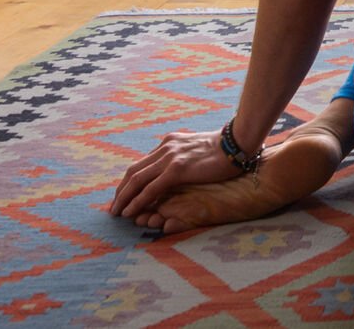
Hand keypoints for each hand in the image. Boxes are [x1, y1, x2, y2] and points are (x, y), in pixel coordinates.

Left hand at [109, 130, 242, 220]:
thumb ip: (185, 157)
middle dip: (121, 190)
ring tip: (117, 212)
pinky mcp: (177, 169)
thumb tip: (183, 168)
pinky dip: (137, 201)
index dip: (130, 181)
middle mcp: (165, 147)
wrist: (238, 142)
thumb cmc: (225, 150)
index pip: (143, 163)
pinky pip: (150, 189)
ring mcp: (170, 157)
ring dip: (124, 198)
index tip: (125, 195)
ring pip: (137, 180)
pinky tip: (130, 211)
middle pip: (134, 171)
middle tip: (115, 206)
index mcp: (169, 143)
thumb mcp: (198, 149)